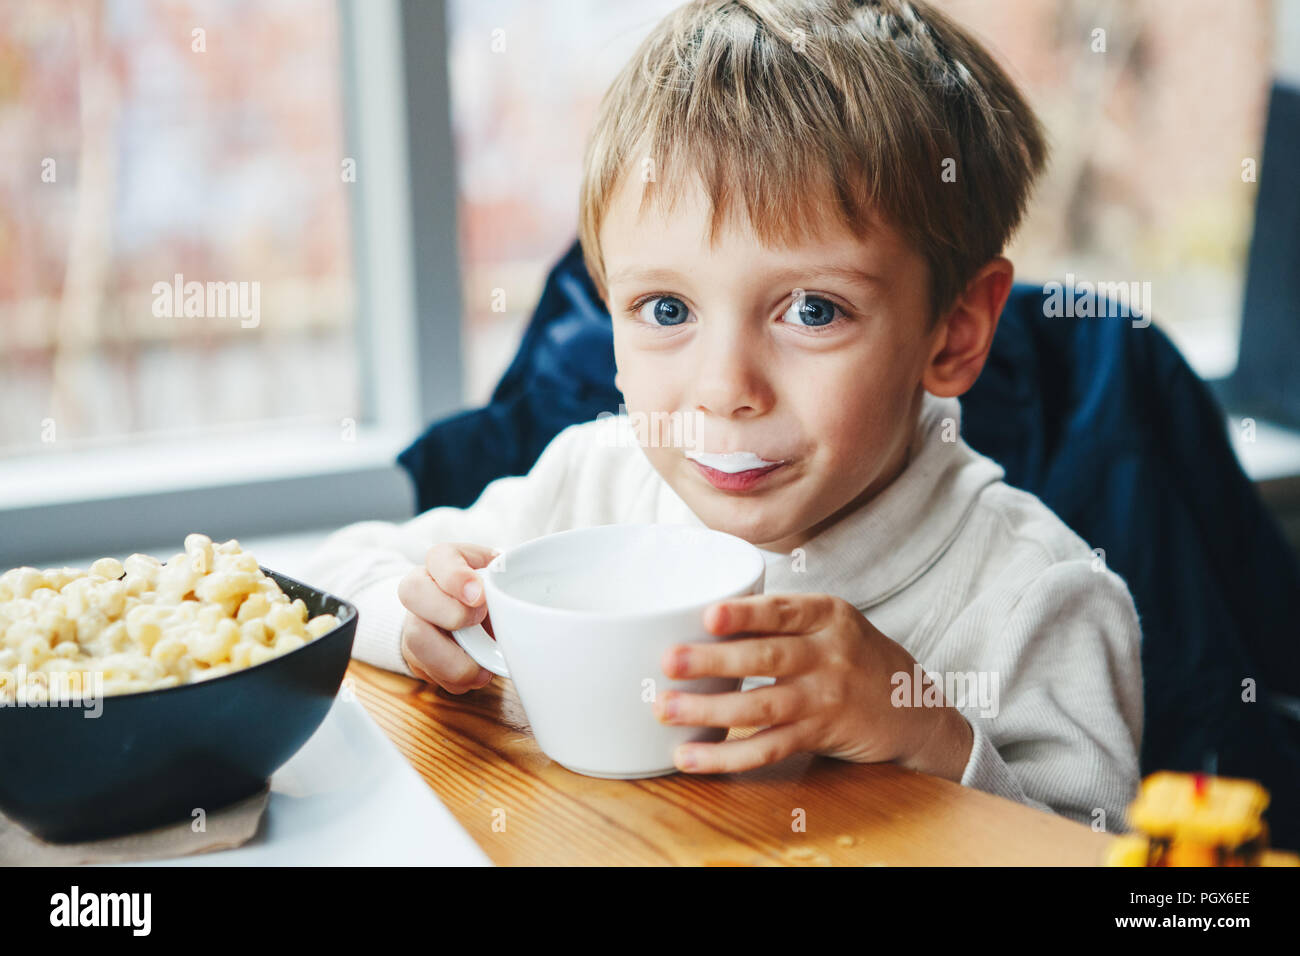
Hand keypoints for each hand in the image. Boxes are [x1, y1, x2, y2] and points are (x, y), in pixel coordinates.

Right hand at [397, 542, 498, 693]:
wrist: (475, 615)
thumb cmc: (492, 592)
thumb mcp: (502, 578)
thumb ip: (507, 583)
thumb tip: (518, 605)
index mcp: (445, 561)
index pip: (439, 557)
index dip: (457, 578)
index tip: (480, 596)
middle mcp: (421, 589)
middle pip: (412, 591)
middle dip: (450, 613)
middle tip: (478, 621)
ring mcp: (414, 621)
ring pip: (415, 638)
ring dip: (453, 659)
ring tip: (483, 667)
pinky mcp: (416, 655)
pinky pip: (429, 672)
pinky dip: (457, 679)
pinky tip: (476, 673)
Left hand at [654, 593, 973, 776]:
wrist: (915, 709)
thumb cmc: (856, 657)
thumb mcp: (832, 624)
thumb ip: (782, 617)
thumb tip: (700, 615)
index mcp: (828, 615)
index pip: (783, 610)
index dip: (745, 613)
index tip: (709, 616)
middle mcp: (830, 654)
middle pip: (768, 657)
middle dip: (714, 660)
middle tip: (669, 661)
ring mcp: (826, 698)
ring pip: (762, 705)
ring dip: (709, 710)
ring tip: (666, 709)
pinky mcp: (820, 735)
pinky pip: (768, 748)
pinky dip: (726, 756)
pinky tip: (690, 758)